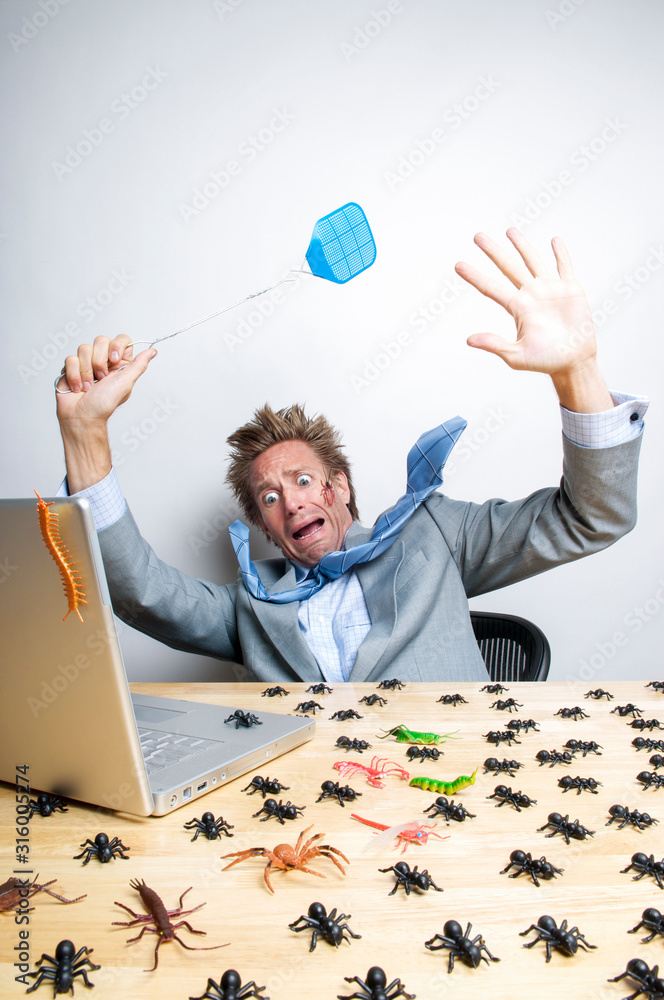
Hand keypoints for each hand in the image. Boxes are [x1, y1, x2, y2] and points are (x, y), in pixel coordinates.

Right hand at [55, 334, 156, 492]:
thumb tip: (153, 352)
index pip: (122, 340)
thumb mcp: (126, 383)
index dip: (116, 346)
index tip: (114, 360)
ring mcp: (86, 363)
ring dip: (86, 371)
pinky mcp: (71, 367)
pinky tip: (78, 387)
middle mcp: (103, 361)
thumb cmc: (104, 405)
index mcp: (119, 364)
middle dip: (99, 361)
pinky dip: (74, 375)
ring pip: (84, 348)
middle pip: (101, 340)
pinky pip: (70, 359)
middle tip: (101, 378)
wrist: (82, 417)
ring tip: (89, 387)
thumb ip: (139, 365)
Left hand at [455, 229, 612, 411]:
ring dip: (522, 246)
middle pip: (509, 267)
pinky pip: (564, 267)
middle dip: (493, 251)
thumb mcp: (516, 356)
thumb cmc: (544, 361)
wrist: (573, 363)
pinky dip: (561, 254)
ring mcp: (550, 290)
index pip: (491, 288)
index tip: (458, 265)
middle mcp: (531, 295)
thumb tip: (469, 340)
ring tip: (510, 230)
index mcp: (517, 308)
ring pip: (533, 261)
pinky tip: (555, 240)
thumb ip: (494, 345)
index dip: (475, 277)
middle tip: (477, 236)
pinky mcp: (570, 290)